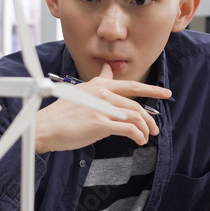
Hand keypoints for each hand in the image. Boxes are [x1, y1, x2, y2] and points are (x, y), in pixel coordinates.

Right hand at [35, 63, 169, 151]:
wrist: (45, 126)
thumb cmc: (60, 113)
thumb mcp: (79, 91)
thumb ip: (97, 81)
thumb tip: (107, 70)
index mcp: (98, 85)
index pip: (129, 85)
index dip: (150, 89)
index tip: (164, 93)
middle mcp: (102, 94)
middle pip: (136, 103)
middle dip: (150, 115)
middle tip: (156, 126)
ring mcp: (102, 108)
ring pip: (134, 116)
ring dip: (144, 128)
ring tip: (146, 137)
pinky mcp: (100, 124)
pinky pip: (128, 129)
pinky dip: (137, 136)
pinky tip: (138, 141)